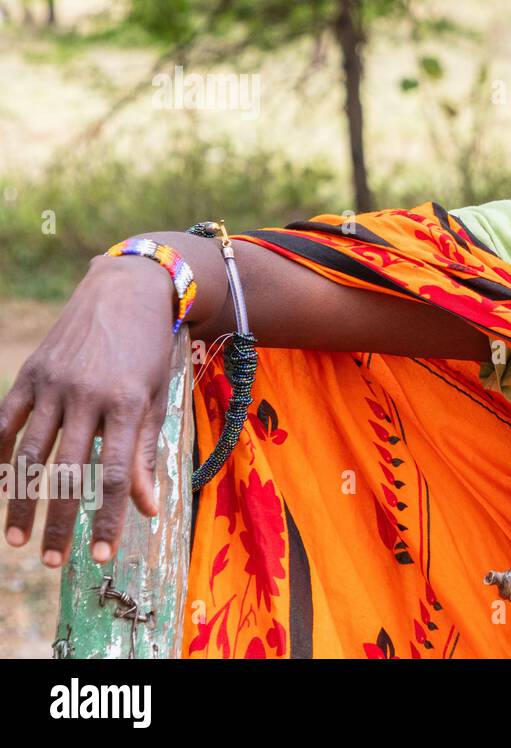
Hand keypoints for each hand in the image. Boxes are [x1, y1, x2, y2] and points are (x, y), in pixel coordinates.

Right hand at [0, 254, 176, 567]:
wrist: (128, 290)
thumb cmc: (150, 350)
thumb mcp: (156, 398)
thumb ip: (145, 452)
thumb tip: (147, 509)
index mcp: (126, 405)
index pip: (115, 475)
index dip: (109, 518)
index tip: (103, 554)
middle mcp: (87, 396)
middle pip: (68, 473)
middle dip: (59, 521)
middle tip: (52, 560)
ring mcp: (53, 384)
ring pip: (31, 454)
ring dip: (21, 501)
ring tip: (17, 540)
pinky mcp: (30, 372)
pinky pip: (6, 422)